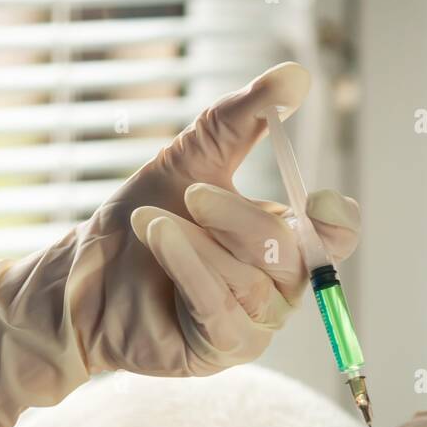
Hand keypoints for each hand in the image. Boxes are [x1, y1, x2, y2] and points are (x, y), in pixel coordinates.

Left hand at [0, 63, 358, 426]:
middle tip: (190, 194)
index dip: (337, 223)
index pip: (334, 239)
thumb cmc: (142, 223)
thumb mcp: (192, 158)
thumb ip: (242, 121)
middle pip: (290, 252)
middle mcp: (279, 289)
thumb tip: (294, 77)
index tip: (319, 200)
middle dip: (236, 217)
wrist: (88, 275)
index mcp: (284, 244)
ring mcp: (255, 325)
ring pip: (250, 279)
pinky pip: (219, 305)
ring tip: (152, 225)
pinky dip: (188, 266)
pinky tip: (159, 239)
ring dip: (194, 241)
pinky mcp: (222, 349)